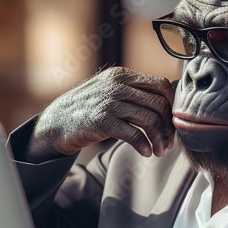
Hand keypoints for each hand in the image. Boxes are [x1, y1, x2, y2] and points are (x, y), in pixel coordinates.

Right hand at [24, 67, 174, 161]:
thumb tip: (166, 101)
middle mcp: (117, 84)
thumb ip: (132, 92)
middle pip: (159, 103)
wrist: (55, 124)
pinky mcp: (101, 120)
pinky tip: (146, 153)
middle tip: (170, 142)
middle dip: (169, 126)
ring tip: (160, 152)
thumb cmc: (86, 110)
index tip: (173, 123)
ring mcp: (109, 101)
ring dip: (159, 139)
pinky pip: (133, 134)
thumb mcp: (108, 91)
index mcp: (122, 75)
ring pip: (150, 119)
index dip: (172, 105)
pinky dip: (144, 146)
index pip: (161, 84)